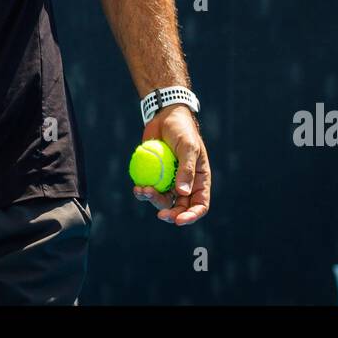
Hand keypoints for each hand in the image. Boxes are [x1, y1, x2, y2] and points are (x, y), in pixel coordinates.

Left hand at [132, 105, 210, 225]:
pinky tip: (137, 187)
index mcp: (200, 180)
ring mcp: (169, 181)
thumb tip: (183, 192)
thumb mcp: (188, 147)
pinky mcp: (154, 176)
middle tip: (160, 214)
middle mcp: (186, 184)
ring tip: (141, 190)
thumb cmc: (181, 130)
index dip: (191, 216)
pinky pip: (149, 189)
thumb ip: (187, 169)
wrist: (164, 117)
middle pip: (180, 208)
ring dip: (152, 200)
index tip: (179, 220)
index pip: (200, 205)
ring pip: (162, 201)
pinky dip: (142, 191)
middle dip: (170, 214)